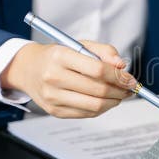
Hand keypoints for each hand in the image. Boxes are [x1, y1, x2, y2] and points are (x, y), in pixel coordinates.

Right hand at [0, 40, 134, 117]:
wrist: (28, 69)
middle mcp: (53, 77)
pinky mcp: (54, 111)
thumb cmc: (58, 56)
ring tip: (120, 95)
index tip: (130, 79)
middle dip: (120, 91)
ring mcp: (52, 97)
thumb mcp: (80, 45)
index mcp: (60, 57)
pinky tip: (105, 100)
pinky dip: (102, 109)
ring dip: (114, 102)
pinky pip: (86, 114)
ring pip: (94, 105)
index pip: (97, 70)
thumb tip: (122, 66)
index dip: (119, 76)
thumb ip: (104, 51)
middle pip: (98, 90)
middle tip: (129, 88)